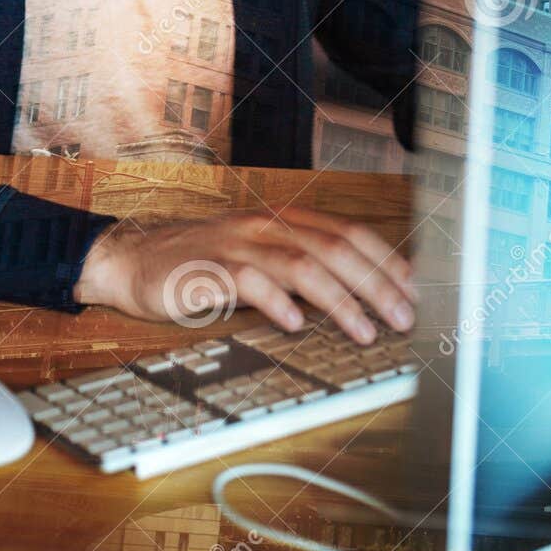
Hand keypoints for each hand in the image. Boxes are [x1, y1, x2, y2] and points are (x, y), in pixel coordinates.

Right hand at [74, 205, 416, 344]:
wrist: (132, 258)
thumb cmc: (201, 263)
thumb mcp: (257, 257)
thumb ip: (302, 268)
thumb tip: (361, 295)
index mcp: (282, 221)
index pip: (348, 232)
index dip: (387, 260)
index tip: (418, 291)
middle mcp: (264, 227)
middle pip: (334, 247)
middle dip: (377, 283)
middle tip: (405, 318)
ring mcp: (236, 246)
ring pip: (299, 264)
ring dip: (339, 298)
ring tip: (366, 329)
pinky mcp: (206, 270)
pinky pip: (248, 281)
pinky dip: (277, 302)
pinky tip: (296, 324)